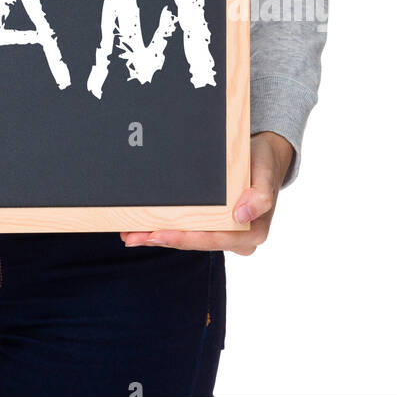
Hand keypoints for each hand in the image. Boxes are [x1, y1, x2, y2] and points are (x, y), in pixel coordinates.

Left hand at [119, 131, 293, 254]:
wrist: (264, 155)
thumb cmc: (264, 164)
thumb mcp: (266, 173)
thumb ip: (260, 196)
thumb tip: (241, 215)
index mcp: (250, 233)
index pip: (211, 239)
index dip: (182, 238)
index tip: (155, 235)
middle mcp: (236, 238)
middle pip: (194, 241)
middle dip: (162, 239)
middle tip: (131, 237)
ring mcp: (223, 232)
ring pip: (188, 237)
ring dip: (158, 235)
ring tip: (130, 234)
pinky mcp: (213, 223)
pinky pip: (189, 227)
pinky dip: (167, 225)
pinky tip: (144, 225)